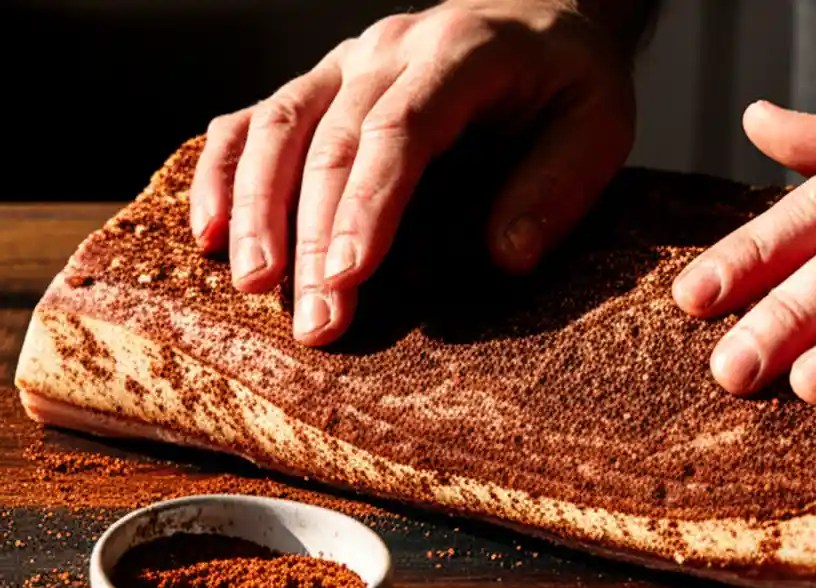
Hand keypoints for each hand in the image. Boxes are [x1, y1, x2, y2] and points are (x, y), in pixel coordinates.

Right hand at [190, 0, 637, 344]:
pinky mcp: (323, 84)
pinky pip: (255, 120)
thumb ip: (557, 187)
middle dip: (313, 237)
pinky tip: (209, 234)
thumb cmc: (571, 85)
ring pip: (278, 126)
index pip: (400, 128)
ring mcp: (348, 61)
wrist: (542, 21)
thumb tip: (504, 258)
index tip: (348, 277)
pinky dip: (223, 173)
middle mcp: (392, 48)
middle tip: (313, 323)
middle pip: (330, 139)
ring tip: (253, 287)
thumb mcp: (600, 127)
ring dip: (256, 209)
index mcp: (464, 51)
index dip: (368, 204)